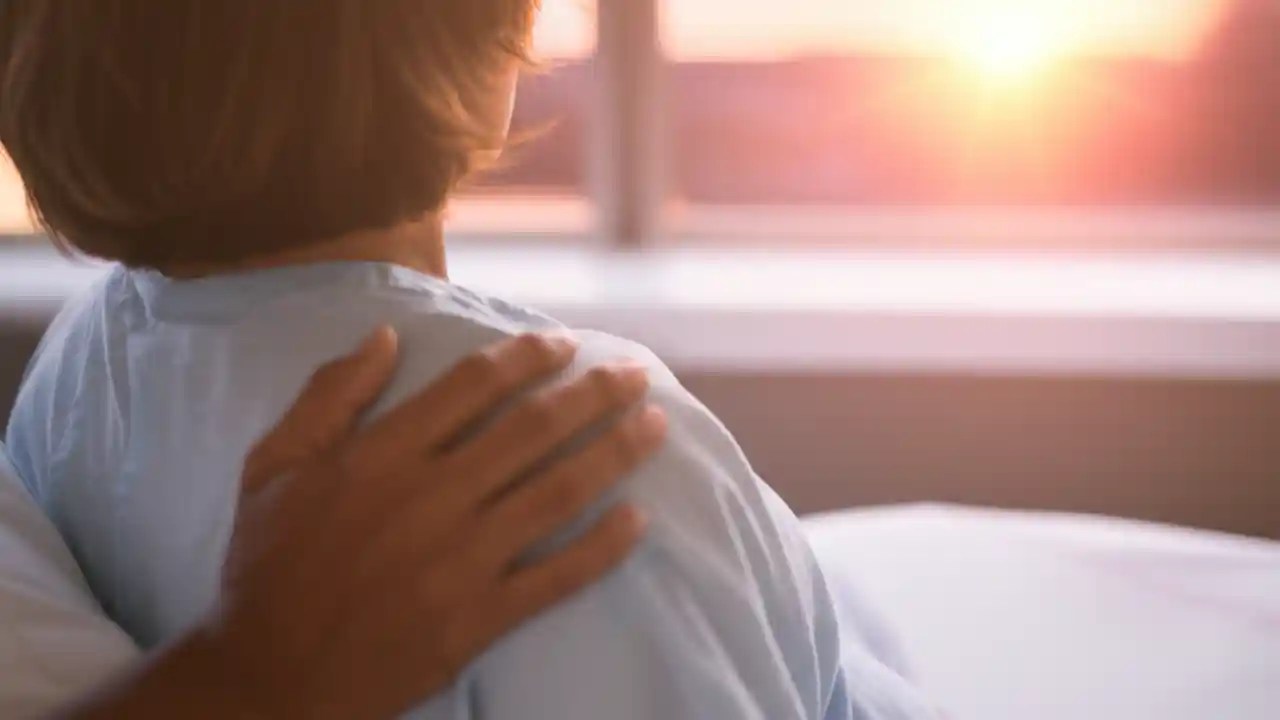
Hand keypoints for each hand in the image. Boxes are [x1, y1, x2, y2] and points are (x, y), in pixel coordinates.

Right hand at [202, 328, 666, 718]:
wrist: (268, 676)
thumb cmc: (267, 566)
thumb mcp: (272, 466)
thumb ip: (330, 395)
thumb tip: (385, 334)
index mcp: (380, 454)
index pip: (473, 384)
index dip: (528, 355)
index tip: (564, 343)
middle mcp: (429, 497)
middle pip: (533, 428)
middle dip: (594, 392)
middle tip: (636, 372)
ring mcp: (458, 560)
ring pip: (557, 490)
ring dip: (615, 452)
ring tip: (656, 424)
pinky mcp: (477, 618)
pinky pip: (556, 576)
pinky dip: (603, 546)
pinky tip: (639, 518)